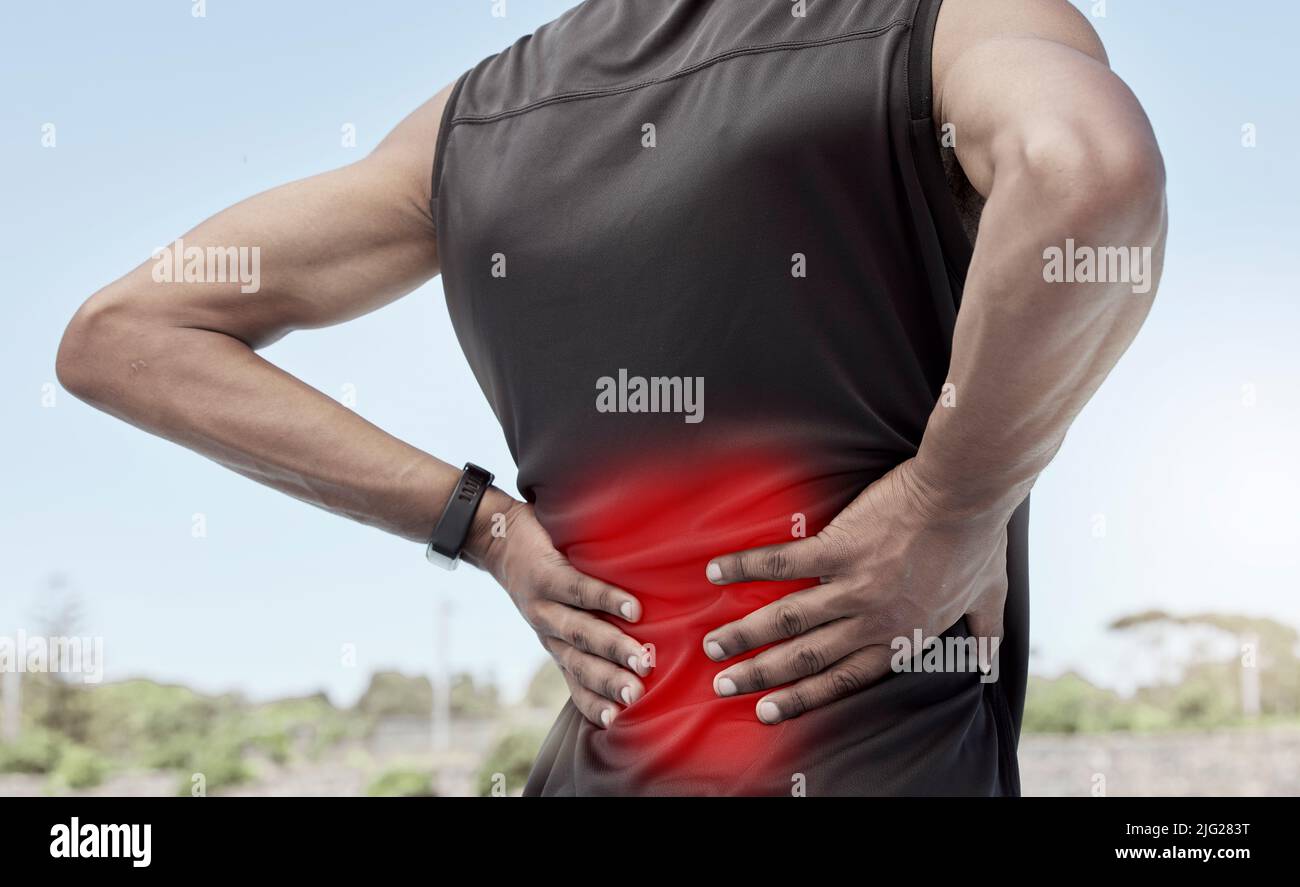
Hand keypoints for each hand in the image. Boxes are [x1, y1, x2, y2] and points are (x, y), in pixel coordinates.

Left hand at [477, 501, 651, 727]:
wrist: (499, 539)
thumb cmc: (547, 575)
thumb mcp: (565, 610)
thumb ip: (596, 627)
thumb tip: (650, 644)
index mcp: (557, 647)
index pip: (576, 684)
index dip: (595, 704)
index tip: (619, 721)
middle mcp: (548, 634)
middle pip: (580, 664)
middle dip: (610, 682)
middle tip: (638, 694)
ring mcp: (543, 606)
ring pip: (580, 632)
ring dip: (612, 648)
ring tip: (643, 659)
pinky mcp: (544, 575)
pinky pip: (578, 590)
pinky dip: (606, 599)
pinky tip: (633, 608)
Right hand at [701, 459, 1008, 724]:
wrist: (965, 495)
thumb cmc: (979, 541)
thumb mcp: (989, 596)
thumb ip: (985, 632)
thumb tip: (994, 662)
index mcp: (902, 635)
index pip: (844, 679)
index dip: (802, 698)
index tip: (767, 710)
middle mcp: (872, 619)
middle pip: (806, 657)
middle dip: (760, 675)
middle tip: (723, 686)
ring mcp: (853, 585)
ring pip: (788, 619)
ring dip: (745, 634)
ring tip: (712, 645)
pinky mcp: (839, 548)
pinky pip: (783, 564)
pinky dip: (747, 568)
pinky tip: (717, 573)